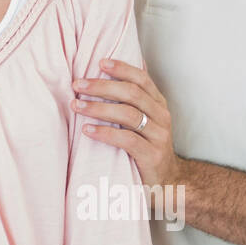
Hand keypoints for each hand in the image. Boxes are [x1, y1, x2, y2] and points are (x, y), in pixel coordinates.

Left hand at [71, 58, 184, 190]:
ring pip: (128, 114)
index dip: (122, 68)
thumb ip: (134, 101)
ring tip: (77, 106)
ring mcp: (159, 136)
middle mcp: (162, 116)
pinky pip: (126, 140)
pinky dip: (105, 133)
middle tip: (78, 85)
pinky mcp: (152, 155)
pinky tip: (87, 130)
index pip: (142, 79)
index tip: (100, 62)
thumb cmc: (148, 148)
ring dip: (98, 108)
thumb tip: (115, 71)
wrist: (168, 182)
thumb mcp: (146, 121)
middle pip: (131, 93)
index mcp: (159, 104)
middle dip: (102, 86)